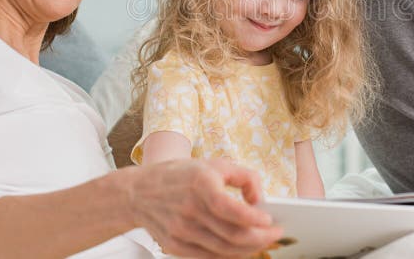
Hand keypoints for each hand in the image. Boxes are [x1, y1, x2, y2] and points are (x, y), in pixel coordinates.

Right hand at [124, 158, 282, 257]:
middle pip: (231, 235)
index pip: (231, 209)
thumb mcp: (215, 164)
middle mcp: (189, 209)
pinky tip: (240, 248)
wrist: (138, 192)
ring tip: (261, 241)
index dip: (254, 219)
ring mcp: (181, 230)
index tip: (270, 220)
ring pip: (223, 250)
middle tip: (275, 234)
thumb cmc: (180, 176)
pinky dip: (229, 255)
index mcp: (200, 184)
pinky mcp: (175, 245)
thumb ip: (244, 177)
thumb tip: (260, 200)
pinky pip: (209, 257)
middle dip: (260, 239)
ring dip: (248, 249)